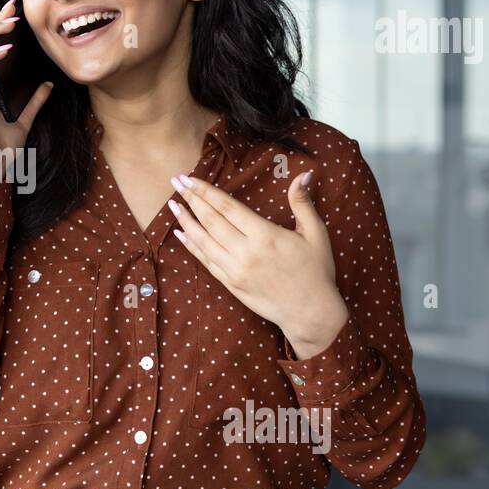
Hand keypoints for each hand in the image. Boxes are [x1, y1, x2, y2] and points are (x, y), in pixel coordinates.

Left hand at [167, 170, 347, 359]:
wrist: (311, 313)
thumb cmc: (316, 272)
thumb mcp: (316, 234)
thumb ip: (302, 203)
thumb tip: (302, 175)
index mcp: (265, 236)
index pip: (227, 207)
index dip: (206, 191)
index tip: (189, 178)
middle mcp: (246, 252)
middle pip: (211, 221)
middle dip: (191, 200)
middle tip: (175, 182)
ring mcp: (235, 270)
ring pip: (203, 241)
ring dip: (186, 222)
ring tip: (172, 205)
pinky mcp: (231, 285)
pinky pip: (206, 262)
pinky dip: (192, 247)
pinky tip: (181, 234)